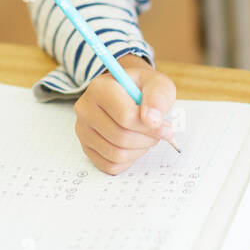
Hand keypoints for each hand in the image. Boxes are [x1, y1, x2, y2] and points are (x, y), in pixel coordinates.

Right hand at [74, 53, 176, 173]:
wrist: (128, 92)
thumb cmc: (142, 88)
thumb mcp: (157, 84)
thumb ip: (158, 97)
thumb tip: (152, 120)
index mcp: (100, 88)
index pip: (126, 117)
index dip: (151, 128)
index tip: (167, 128)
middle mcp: (85, 108)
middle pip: (121, 138)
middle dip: (147, 139)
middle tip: (158, 132)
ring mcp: (83, 129)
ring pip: (115, 154)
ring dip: (139, 150)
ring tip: (146, 136)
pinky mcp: (86, 146)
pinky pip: (109, 165)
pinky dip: (128, 160)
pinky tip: (134, 145)